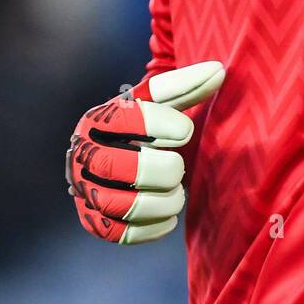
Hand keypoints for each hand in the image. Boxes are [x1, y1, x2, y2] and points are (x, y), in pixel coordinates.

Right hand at [66, 61, 223, 243]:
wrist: (107, 160)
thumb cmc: (140, 128)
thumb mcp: (158, 104)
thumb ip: (186, 86)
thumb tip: (220, 70)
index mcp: (98, 119)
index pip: (133, 118)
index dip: (169, 125)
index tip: (184, 131)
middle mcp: (83, 154)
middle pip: (125, 167)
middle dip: (166, 170)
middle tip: (178, 168)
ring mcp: (84, 190)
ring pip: (124, 205)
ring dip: (164, 201)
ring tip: (176, 192)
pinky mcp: (92, 222)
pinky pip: (122, 234)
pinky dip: (153, 227)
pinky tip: (167, 214)